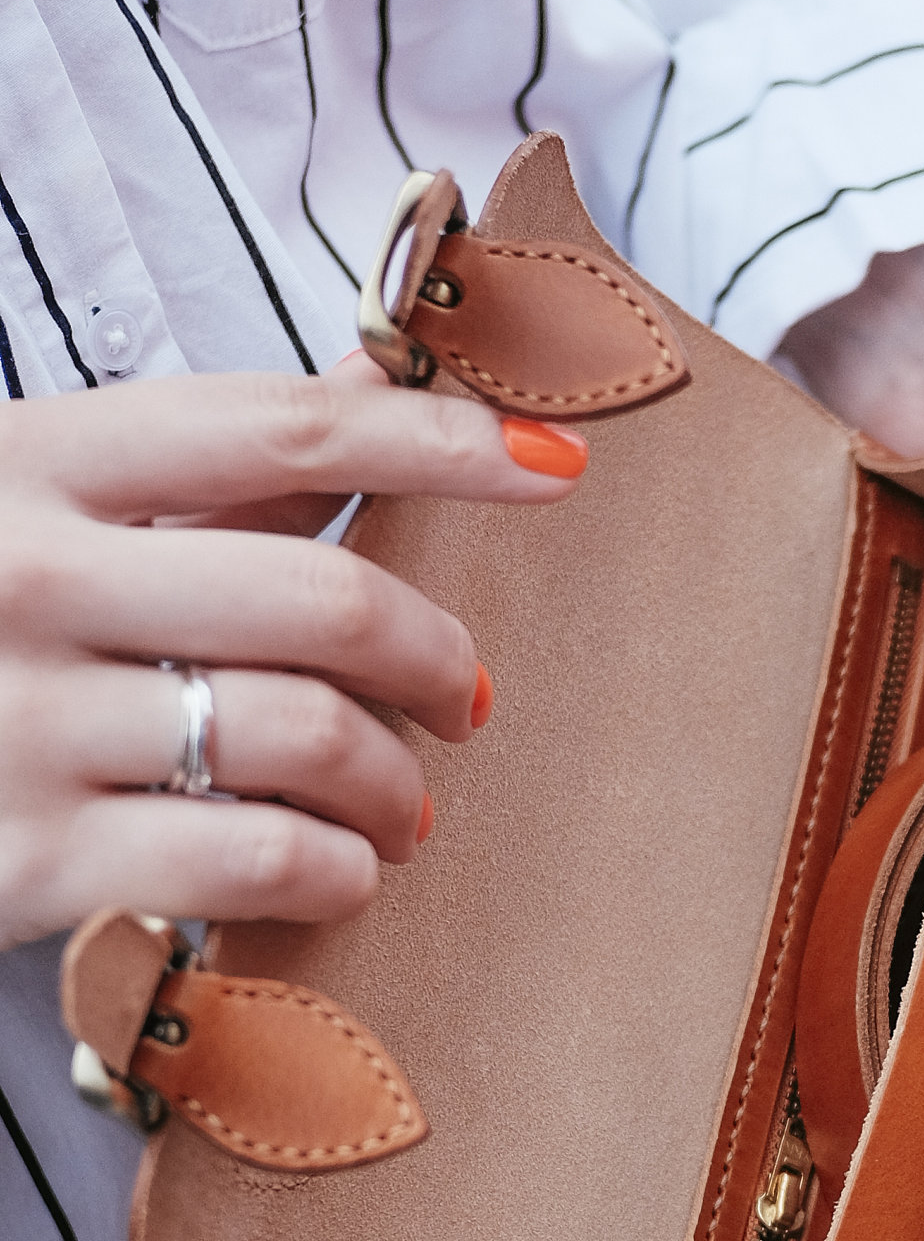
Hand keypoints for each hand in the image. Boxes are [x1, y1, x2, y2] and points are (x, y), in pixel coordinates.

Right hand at [0, 357, 586, 951]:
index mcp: (33, 461)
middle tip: (467, 698)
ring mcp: (20, 720)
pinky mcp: (26, 859)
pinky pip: (255, 860)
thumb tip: (381, 369)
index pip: (282, 426)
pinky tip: (341, 870)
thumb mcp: (39, 501)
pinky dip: (335, 871)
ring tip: (407, 806)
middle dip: (437, 656)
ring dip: (398, 782)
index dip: (438, 442)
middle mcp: (26, 577)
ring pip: (304, 737)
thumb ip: (213, 459)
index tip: (552, 470)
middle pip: (322, 598)